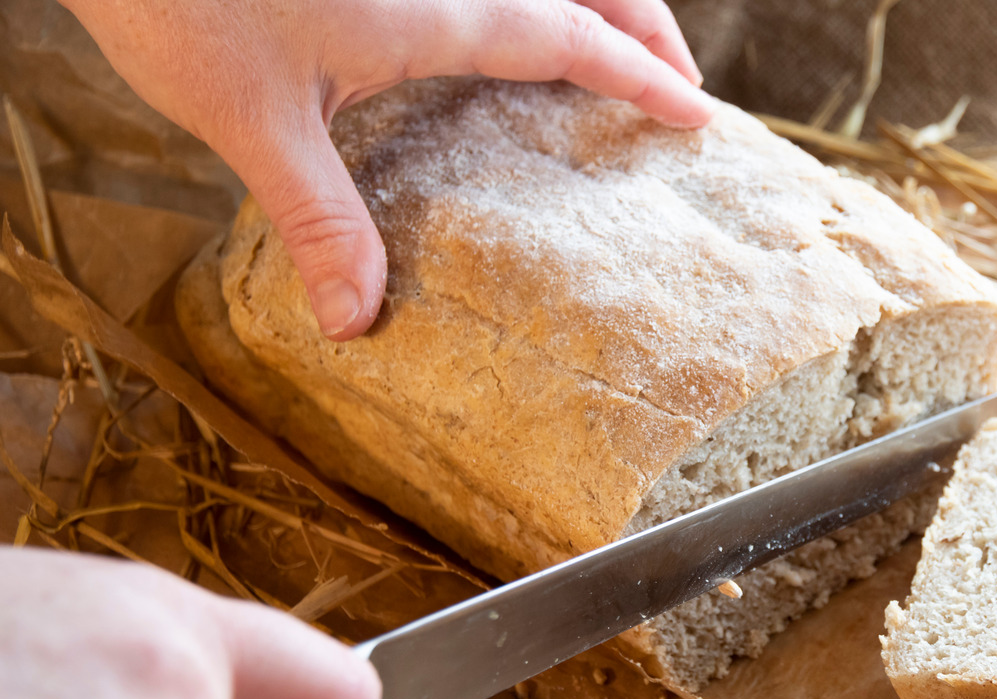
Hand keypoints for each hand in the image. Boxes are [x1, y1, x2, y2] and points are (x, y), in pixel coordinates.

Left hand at [60, 0, 713, 339]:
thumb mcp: (252, 121)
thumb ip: (319, 219)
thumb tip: (355, 320)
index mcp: (439, 12)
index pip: (574, 40)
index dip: (643, 78)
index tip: (696, 116)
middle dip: (646, 26)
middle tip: (679, 81)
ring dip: (597, 0)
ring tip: (619, 47)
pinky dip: (536, 0)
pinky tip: (509, 29)